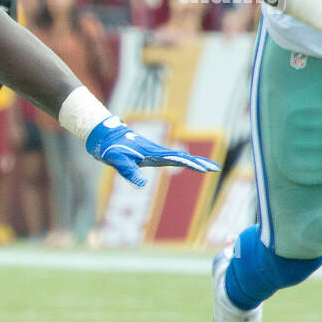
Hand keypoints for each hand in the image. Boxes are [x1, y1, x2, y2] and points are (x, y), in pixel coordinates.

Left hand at [86, 117, 218, 187]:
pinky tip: (187, 161)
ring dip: (194, 161)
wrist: (106, 135)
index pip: (176, 159)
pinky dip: (183, 159)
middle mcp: (157, 152)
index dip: (191, 164)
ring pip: (178, 156)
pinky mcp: (151, 153)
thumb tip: (141, 186)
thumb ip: (129, 172)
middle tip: (216, 168)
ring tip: (208, 166)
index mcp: (153, 154)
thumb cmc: (111, 148)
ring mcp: (155, 152)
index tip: (204, 168)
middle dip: (199, 162)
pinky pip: (171, 156)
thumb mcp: (118, 162)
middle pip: (182, 157)